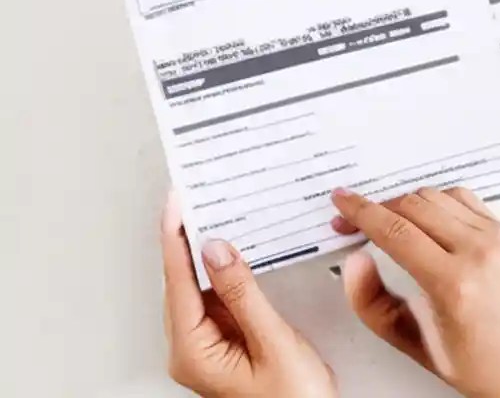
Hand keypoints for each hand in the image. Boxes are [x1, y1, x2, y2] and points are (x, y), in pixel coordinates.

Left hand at [161, 192, 336, 397]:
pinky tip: (235, 254)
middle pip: (183, 283)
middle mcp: (193, 350)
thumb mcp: (273, 341)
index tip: (176, 205)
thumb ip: (243, 294)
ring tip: (215, 215)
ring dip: (209, 255)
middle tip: (194, 199)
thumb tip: (218, 251)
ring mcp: (209, 347)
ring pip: (201, 289)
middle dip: (188, 239)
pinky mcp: (227, 344)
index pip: (178, 283)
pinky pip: (220, 299)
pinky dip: (226, 273)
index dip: (176, 239)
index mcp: (193, 352)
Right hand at [330, 186, 499, 397]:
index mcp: (452, 283)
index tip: (342, 203)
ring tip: (386, 222)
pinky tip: (422, 216)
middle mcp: (477, 253)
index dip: (361, 212)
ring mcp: (494, 238)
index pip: (396, 231)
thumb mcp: (410, 342)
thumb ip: (372, 303)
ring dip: (403, 203)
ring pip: (435, 195)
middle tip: (355, 220)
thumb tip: (355, 260)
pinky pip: (460, 197)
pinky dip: (434, 200)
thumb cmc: (474, 360)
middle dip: (376, 207)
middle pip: (413, 205)